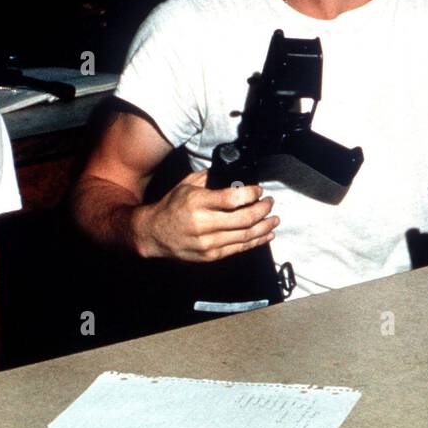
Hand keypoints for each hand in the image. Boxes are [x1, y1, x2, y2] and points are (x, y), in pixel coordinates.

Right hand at [132, 169, 278, 261]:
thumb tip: (232, 172)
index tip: (259, 190)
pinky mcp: (211, 255)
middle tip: (270, 203)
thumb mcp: (185, 185)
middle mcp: (203, 224)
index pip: (233, 199)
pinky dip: (256, 241)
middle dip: (263, 210)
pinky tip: (266, 234)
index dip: (252, 194)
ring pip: (245, 235)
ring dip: (264, 227)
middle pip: (244, 219)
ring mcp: (208, 242)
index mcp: (198, 202)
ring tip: (274, 219)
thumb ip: (208, 178)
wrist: (152, 234)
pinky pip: (239, 248)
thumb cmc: (171, 207)